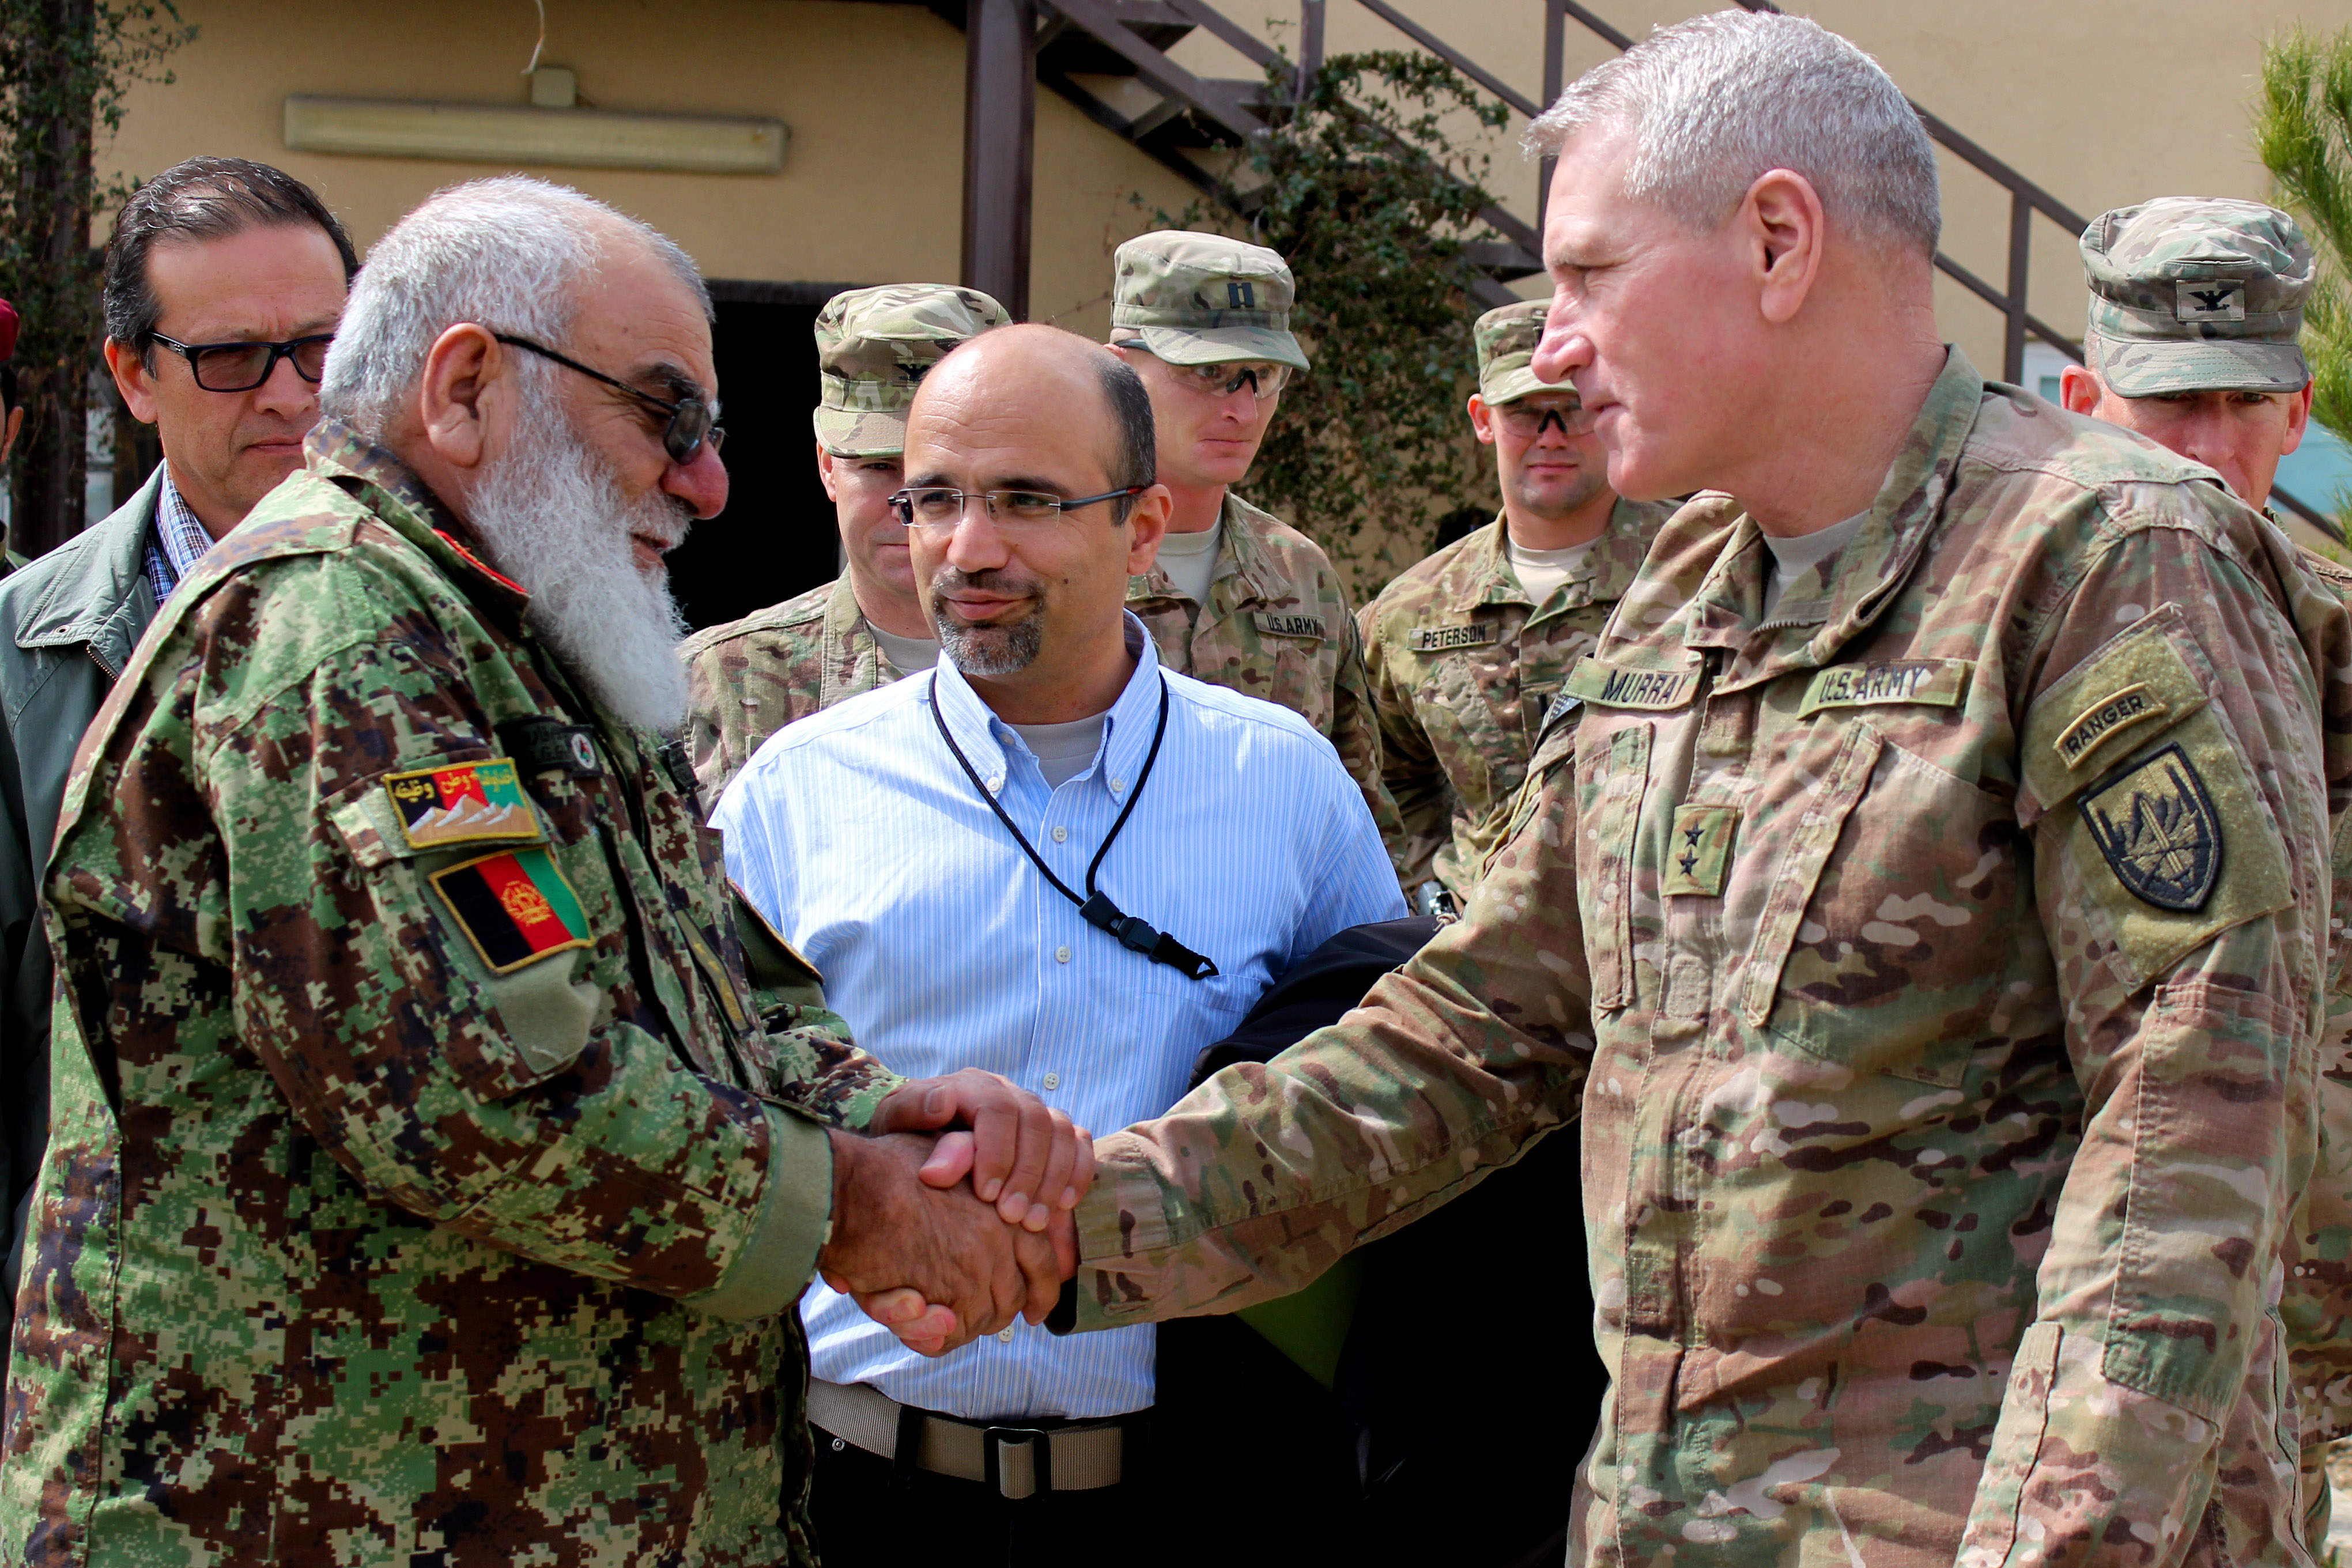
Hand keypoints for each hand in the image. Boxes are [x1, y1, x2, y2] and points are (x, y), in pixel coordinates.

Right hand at [820, 1130, 1070, 1354]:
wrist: (848, 1190)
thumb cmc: (883, 1172)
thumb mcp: (943, 1168)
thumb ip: (967, 1206)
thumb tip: (978, 1238)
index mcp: (1008, 1207)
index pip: (1044, 1262)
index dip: (1040, 1291)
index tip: (1033, 1311)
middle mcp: (1003, 1241)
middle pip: (1012, 1299)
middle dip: (990, 1314)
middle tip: (957, 1316)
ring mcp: (979, 1271)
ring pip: (981, 1322)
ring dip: (954, 1327)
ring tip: (920, 1314)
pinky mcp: (951, 1299)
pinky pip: (950, 1337)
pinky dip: (930, 1337)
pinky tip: (906, 1315)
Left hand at [872, 1068, 1093, 1231]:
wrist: (917, 1143)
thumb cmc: (904, 1135)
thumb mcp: (898, 1123)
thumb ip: (915, 1113)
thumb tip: (942, 1106)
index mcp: (971, 1085)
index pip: (997, 1109)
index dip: (997, 1151)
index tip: (986, 1195)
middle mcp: (1008, 1092)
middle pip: (1036, 1121)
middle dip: (1027, 1173)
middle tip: (1012, 1217)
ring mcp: (1034, 1110)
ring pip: (1062, 1132)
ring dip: (1052, 1180)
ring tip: (1033, 1222)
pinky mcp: (1054, 1133)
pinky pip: (1080, 1143)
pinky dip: (1077, 1173)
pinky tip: (1062, 1206)